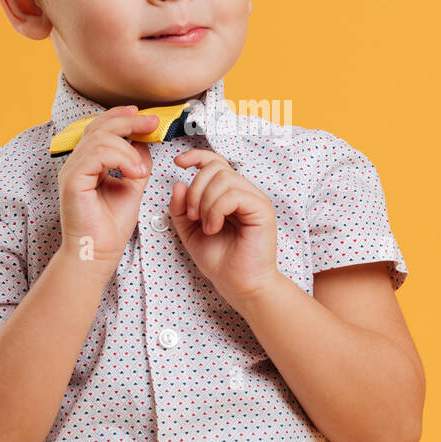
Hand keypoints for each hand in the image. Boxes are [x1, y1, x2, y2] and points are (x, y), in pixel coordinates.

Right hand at [57, 106, 157, 275]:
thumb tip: (143, 142)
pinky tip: (134, 173)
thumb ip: (135, 163)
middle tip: (152, 123)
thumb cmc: (111, 226)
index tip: (146, 117)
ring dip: (128, 148)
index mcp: (87, 163)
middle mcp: (76, 163)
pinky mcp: (72, 181)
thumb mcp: (131, 187)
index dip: (122, 117)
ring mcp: (71, 170)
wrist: (99, 253)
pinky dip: (120, 158)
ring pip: (99, 138)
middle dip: (129, 121)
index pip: (100, 128)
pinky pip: (96, 155)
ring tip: (141, 170)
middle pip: (98, 126)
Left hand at [169, 148, 280, 306]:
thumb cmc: (220, 261)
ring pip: (224, 178)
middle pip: (216, 168)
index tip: (178, 163)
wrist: (239, 285)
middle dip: (196, 189)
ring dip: (206, 202)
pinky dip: (217, 210)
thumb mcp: (189, 231)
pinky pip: (234, 194)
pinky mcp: (262, 209)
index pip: (215, 162)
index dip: (196, 156)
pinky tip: (214, 227)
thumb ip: (181, 208)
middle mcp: (244, 192)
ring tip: (206, 225)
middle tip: (192, 216)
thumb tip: (179, 183)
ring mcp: (255, 199)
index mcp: (228, 194)